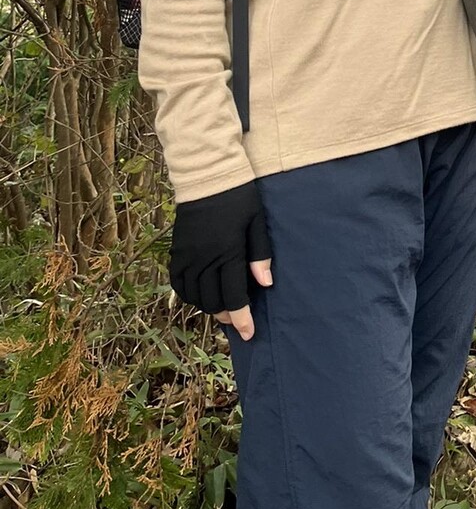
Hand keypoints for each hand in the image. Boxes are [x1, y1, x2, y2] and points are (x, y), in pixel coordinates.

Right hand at [168, 179, 272, 341]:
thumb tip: (265, 284)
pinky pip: (178, 283)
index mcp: (228, 252)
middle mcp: (204, 258)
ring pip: (195, 296)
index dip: (242, 318)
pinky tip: (201, 293)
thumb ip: (260, 254)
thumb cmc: (239, 196)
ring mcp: (187, 256)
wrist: (207, 174)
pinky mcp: (176, 251)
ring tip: (223, 307)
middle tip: (239, 317)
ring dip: (209, 306)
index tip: (248, 334)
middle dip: (227, 315)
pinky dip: (189, 295)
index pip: (234, 295)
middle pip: (213, 300)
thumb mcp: (257, 221)